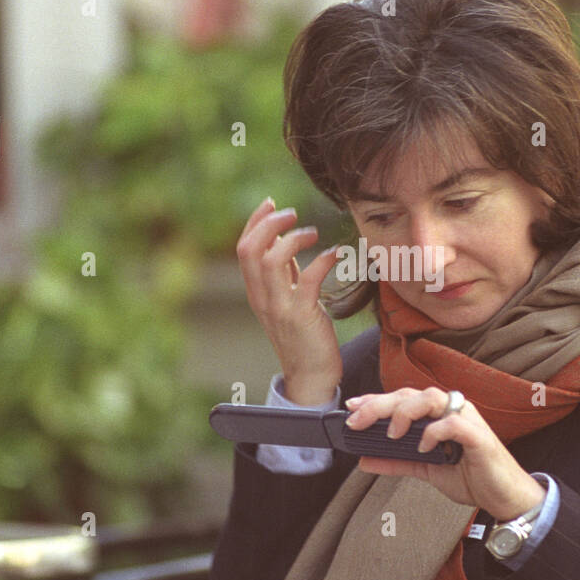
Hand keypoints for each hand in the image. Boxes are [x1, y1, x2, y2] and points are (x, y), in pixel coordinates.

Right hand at [236, 197, 342, 404]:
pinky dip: (321, 261)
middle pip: (249, 250)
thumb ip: (284, 271)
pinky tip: (335, 254)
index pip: (244, 248)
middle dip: (268, 224)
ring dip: (292, 239)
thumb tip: (284, 237)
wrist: (312, 375)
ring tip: (312, 232)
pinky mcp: (301, 316)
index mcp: (256, 291)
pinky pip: (307, 280)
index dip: (255, 222)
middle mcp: (262, 298)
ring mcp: (279, 308)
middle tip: (291, 213)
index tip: (272, 204)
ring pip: (271, 261)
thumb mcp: (287, 298)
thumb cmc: (304, 333)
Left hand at [344, 387, 546, 520]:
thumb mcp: (424, 470)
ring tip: (392, 434)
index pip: (403, 397)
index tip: (351, 408)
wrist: (502, 496)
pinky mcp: (479, 435)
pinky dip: (434, 431)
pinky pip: (454, 422)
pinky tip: (423, 445)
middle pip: (411, 394)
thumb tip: (364, 459)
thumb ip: (396, 462)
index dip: (376, 399)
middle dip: (380, 405)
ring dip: (406, 412)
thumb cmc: (469, 476)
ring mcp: (466, 419)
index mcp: (438, 415)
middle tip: (357, 421)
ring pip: (431, 398)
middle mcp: (452, 410)